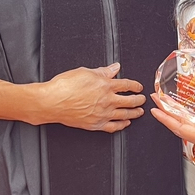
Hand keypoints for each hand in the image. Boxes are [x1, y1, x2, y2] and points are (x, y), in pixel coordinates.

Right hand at [30, 62, 144, 131]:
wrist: (52, 102)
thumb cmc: (65, 86)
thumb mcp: (85, 72)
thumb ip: (103, 71)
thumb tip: (115, 68)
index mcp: (105, 85)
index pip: (127, 85)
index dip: (135, 86)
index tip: (139, 87)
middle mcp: (107, 100)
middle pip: (130, 101)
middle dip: (138, 100)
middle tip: (142, 100)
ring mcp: (102, 114)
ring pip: (124, 114)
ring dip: (134, 113)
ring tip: (139, 112)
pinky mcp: (96, 124)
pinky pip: (113, 126)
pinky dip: (122, 125)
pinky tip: (125, 123)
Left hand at [151, 71, 194, 155]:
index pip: (180, 129)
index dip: (166, 119)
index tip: (155, 110)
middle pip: (180, 127)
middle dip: (167, 113)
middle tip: (156, 100)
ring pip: (187, 127)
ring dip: (176, 115)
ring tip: (165, 103)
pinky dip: (187, 118)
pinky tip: (182, 110)